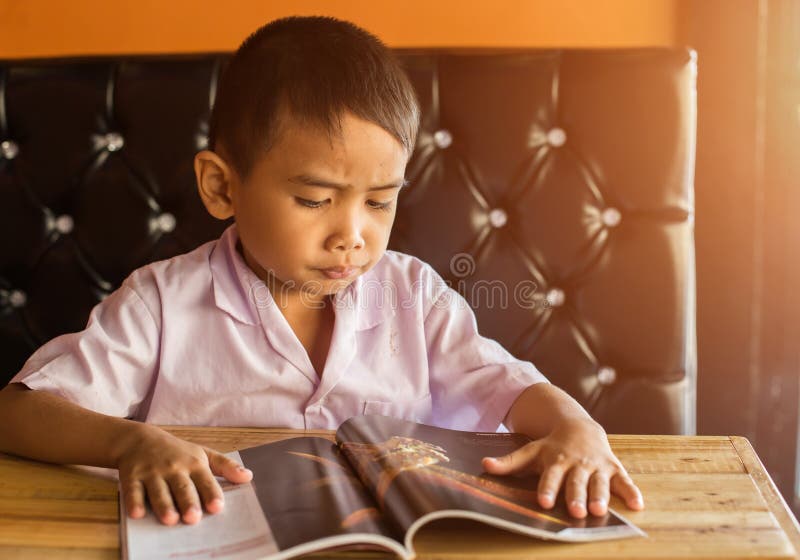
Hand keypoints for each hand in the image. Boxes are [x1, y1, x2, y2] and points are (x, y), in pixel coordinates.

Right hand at [116, 424, 252, 524]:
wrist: (139, 439)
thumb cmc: (176, 452)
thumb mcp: (202, 454)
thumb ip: (225, 466)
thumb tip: (248, 477)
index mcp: (194, 464)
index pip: (205, 480)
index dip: (210, 493)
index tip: (216, 507)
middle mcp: (174, 468)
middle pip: (182, 487)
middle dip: (188, 502)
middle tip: (193, 517)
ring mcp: (152, 473)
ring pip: (158, 491)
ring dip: (164, 504)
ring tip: (170, 519)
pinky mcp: (131, 477)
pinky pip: (132, 491)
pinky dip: (133, 502)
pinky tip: (137, 513)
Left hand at [481, 418, 642, 518]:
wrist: (579, 427)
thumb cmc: (551, 446)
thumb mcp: (530, 451)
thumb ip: (509, 462)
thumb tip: (485, 465)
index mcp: (555, 461)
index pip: (550, 477)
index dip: (547, 488)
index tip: (543, 501)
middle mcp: (577, 464)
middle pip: (576, 482)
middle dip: (576, 496)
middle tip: (575, 511)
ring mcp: (597, 466)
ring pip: (599, 482)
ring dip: (600, 495)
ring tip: (599, 509)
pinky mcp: (613, 468)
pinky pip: (624, 480)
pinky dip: (631, 492)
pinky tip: (638, 505)